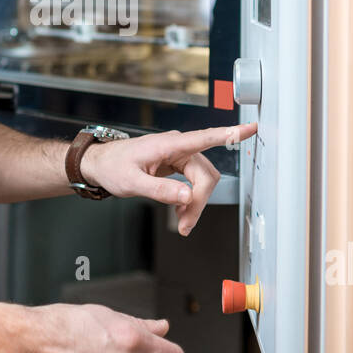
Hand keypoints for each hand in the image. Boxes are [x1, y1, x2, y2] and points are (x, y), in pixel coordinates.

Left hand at [79, 123, 257, 234]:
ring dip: (196, 203)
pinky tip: (180, 212)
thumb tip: (187, 196)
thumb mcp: (132, 183)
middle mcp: (179, 147)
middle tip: (185, 224)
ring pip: (203, 181)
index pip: (205, 138)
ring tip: (182, 222)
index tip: (251, 128)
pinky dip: (191, 200)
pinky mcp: (178, 164)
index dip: (230, 134)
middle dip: (199, 201)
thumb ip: (160, 190)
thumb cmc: (113, 167)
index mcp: (169, 144)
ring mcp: (179, 155)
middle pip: (206, 174)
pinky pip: (194, 183)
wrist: (101, 164)